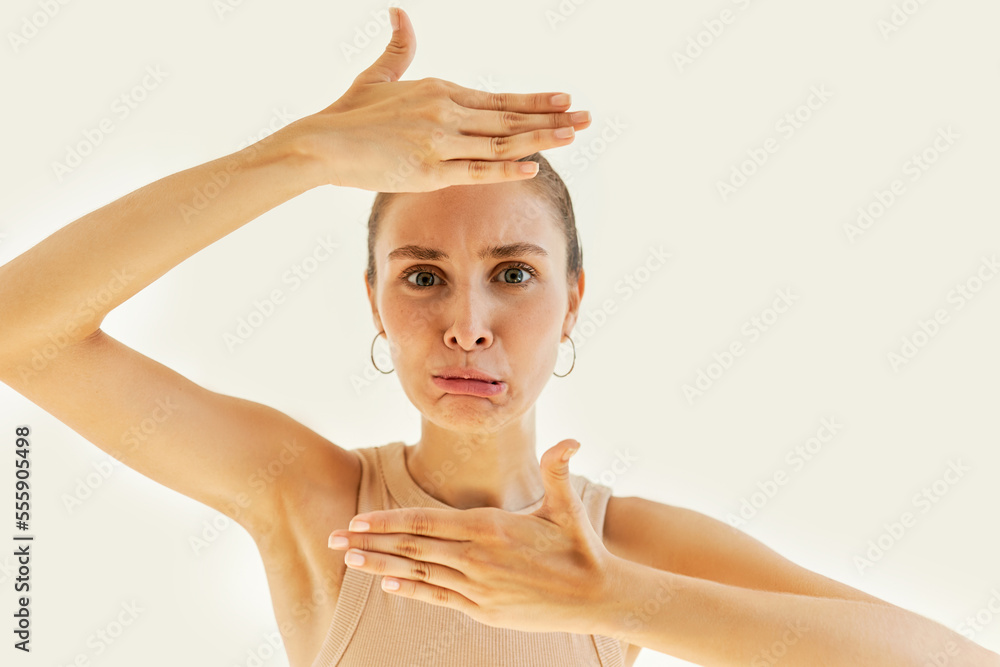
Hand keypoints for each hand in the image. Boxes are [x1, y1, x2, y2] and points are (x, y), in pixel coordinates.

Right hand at [282, 7, 591, 191]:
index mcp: (440, 90)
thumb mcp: (378, 75)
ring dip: (540, 138)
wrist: (320, 142)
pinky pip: (474, 169)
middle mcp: (445, 111)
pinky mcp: (427, 170)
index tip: (565, 100)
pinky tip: (532, 166)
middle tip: (588, 119)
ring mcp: (438, 141)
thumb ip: (398, 47)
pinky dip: (504, 168)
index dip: (534, 100)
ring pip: (499, 140)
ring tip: (572, 136)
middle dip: (552, 118)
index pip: (498, 99)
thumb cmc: (347, 113)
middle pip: (508, 117)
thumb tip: (398, 12)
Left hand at [327, 439, 612, 634]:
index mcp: (490, 527)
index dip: (387, 520)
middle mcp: (477, 558)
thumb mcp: (567, 504)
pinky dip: (411, 589)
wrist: (597, 597)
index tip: (357, 518)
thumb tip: (572, 440)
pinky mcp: (483, 609)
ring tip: (348, 559)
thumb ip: (558, 468)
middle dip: (368, 541)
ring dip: (380, 565)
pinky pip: (437, 598)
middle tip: (333, 536)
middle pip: (412, 546)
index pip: (425, 521)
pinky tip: (388, 584)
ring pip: (418, 573)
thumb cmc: (579, 546)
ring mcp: (478, 587)